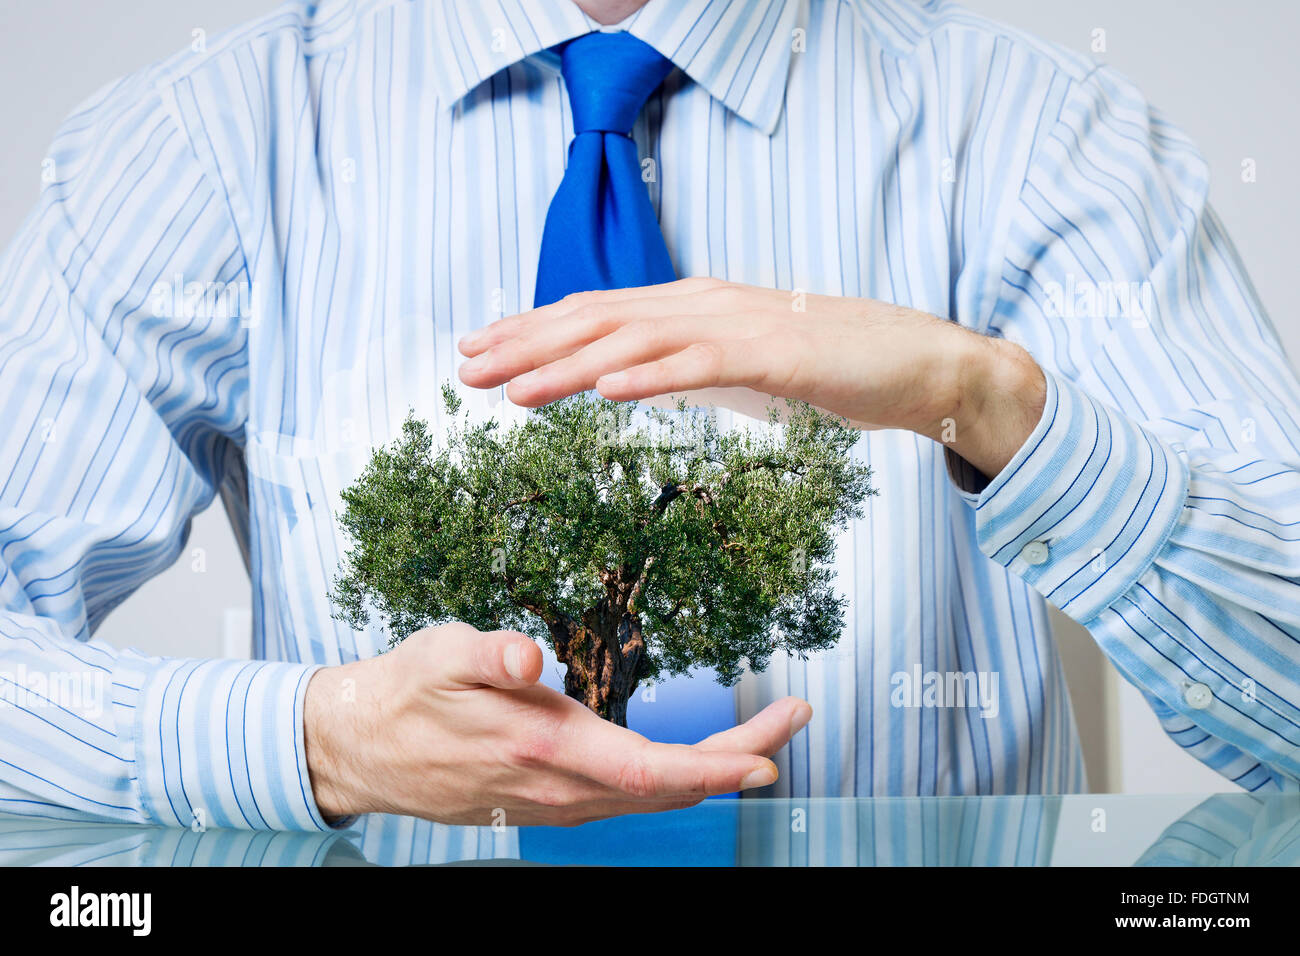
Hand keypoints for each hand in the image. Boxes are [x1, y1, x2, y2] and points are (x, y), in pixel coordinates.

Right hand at [304, 622, 808, 825]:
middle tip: (797, 715)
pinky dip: (679, 779)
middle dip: (742, 756)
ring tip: (767, 732)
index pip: (649, 770)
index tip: (770, 753)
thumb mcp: (440, 655)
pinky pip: (632, 799)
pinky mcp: (555, 802)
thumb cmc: (409, 693)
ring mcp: (560, 803)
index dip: (715, 767)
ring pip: (655, 796)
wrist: (366, 748)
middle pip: (671, 786)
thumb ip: (487, 656)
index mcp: (544, 749)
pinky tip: (697, 759)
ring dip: (717, 767)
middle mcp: (562, 788)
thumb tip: (528, 658)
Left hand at [457, 278, 1045, 478]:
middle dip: (527, 343)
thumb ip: (686, 365)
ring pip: (637, 340)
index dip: (532, 329)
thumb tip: (631, 377)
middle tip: (466, 368)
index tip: (479, 348)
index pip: (596, 313)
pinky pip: (703, 365)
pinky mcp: (777, 356)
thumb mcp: (739, 365)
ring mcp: (740, 326)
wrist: (919, 362)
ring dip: (569, 364)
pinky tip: (606, 389)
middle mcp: (705, 304)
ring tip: (513, 388)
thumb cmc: (830, 366)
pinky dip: (651, 374)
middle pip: (600, 319)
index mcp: (693, 306)